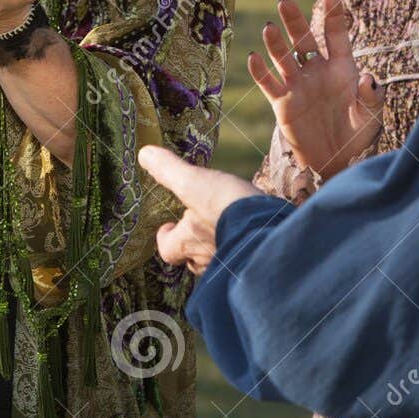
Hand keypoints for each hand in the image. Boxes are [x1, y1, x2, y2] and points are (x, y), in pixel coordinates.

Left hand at [138, 146, 263, 276]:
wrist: (274, 231)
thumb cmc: (229, 208)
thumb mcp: (195, 183)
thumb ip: (170, 170)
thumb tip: (144, 153)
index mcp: (188, 242)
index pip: (167, 250)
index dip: (166, 238)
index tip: (168, 226)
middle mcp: (207, 259)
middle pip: (192, 259)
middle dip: (192, 245)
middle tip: (198, 227)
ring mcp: (231, 264)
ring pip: (216, 261)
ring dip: (217, 248)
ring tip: (225, 230)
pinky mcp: (256, 262)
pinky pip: (241, 260)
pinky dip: (242, 249)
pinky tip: (250, 236)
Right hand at [248, 0, 381, 181]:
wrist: (337, 161)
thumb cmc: (358, 134)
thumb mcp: (371, 116)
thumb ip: (371, 96)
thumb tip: (369, 78)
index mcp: (341, 67)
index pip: (336, 36)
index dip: (333, 16)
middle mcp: (317, 70)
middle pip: (303, 40)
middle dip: (294, 21)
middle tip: (284, 2)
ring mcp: (298, 84)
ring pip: (283, 57)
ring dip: (276, 43)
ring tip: (269, 27)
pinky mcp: (283, 102)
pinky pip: (269, 83)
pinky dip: (260, 71)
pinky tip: (254, 57)